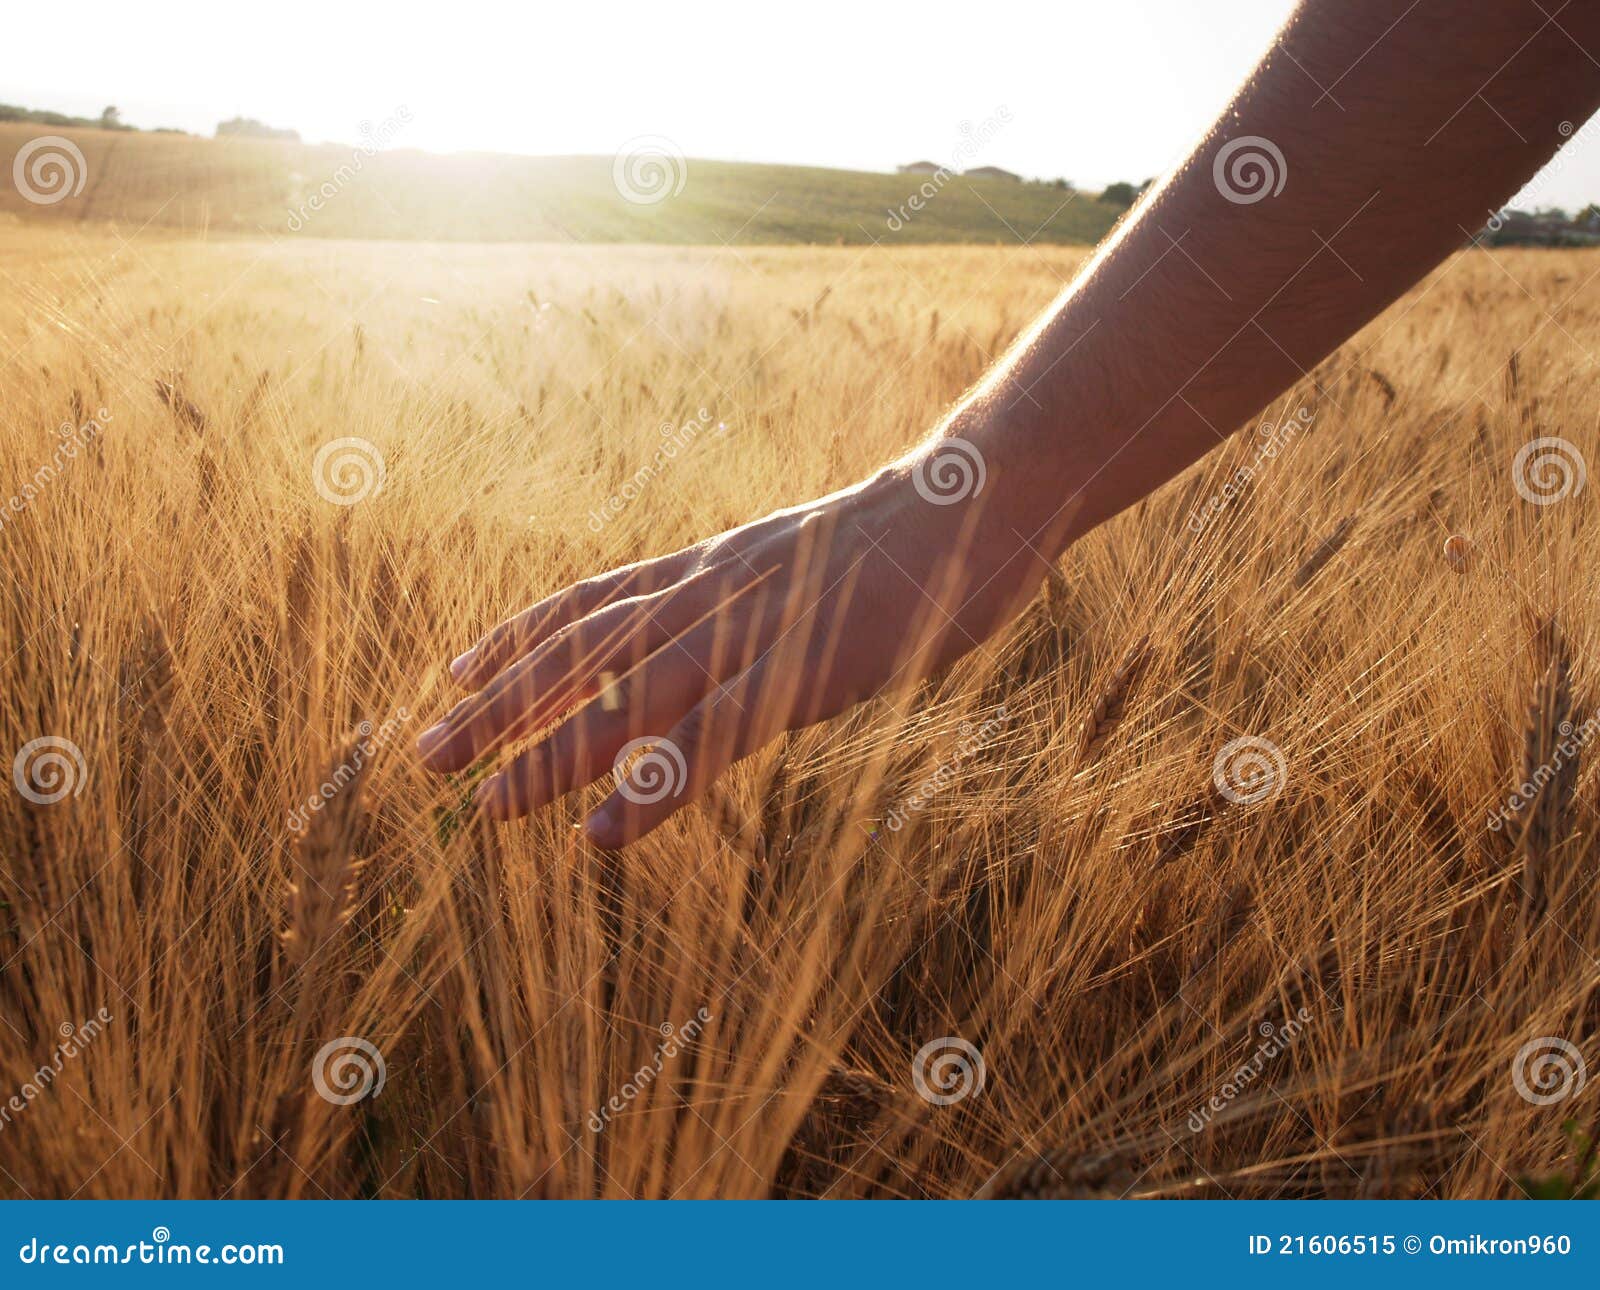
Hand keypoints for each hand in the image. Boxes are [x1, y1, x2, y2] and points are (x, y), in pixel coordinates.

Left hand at [416, 439, 1064, 847]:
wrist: (971, 499)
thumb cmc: (906, 537)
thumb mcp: (811, 560)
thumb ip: (760, 593)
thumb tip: (734, 622)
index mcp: (713, 568)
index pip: (594, 603)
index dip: (520, 639)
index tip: (458, 672)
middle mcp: (709, 594)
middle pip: (584, 655)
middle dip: (501, 708)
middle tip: (426, 755)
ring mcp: (748, 633)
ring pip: (626, 700)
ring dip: (550, 754)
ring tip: (486, 806)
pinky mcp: (797, 673)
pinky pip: (709, 738)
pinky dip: (651, 789)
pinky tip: (604, 835)